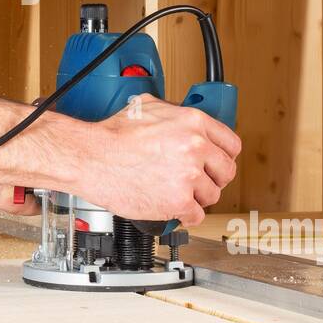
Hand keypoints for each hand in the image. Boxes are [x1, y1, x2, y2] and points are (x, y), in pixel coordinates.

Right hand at [78, 95, 240, 225]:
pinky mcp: (179, 200)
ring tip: (177, 193)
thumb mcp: (148, 107)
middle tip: (197, 181)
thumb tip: (184, 119)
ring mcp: (189, 175)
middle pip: (226, 172)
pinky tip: (172, 207)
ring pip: (212, 195)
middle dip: (212, 178)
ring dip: (197, 198)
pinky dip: (185, 215)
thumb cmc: (112, 134)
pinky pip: (196, 215)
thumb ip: (175, 113)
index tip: (216, 164)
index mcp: (193, 122)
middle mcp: (195, 147)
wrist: (92, 157)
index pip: (231, 144)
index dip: (222, 157)